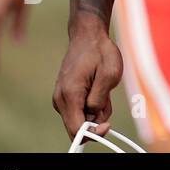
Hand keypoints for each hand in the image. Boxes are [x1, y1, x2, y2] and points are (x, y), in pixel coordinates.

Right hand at [52, 19, 123, 137]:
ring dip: (96, 110)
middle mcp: (60, 99)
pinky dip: (91, 105)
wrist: (87, 36)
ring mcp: (60, 98)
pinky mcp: (65, 96)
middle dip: (96, 120)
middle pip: (77, 127)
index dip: (93, 134)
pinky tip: (98, 89)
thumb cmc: (100, 52)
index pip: (76, 130)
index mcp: (70, 95)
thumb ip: (99, 100)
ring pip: (80, 119)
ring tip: (104, 89)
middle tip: (107, 99)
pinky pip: (79, 110)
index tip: (108, 125)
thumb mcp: (109, 75)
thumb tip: (93, 119)